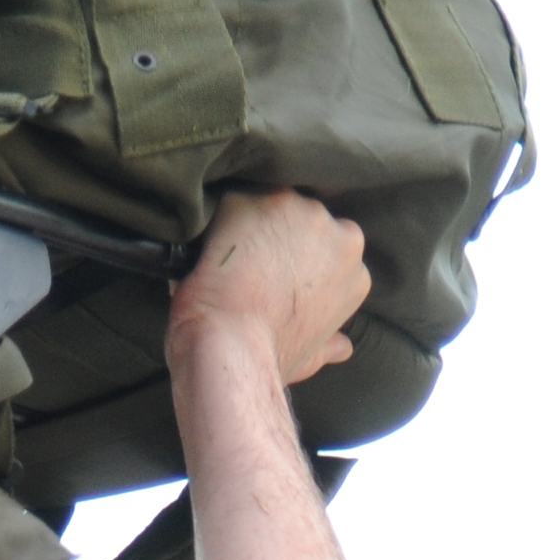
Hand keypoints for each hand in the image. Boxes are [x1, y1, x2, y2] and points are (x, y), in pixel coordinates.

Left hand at [166, 190, 369, 388]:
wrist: (230, 348)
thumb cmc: (268, 359)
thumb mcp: (309, 358)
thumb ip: (329, 344)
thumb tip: (343, 348)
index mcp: (355, 271)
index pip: (328, 248)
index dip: (299, 258)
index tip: (277, 273)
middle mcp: (338, 231)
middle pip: (304, 218)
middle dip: (280, 233)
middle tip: (249, 263)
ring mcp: (298, 209)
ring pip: (269, 203)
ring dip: (250, 222)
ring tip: (226, 257)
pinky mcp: (255, 199)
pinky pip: (230, 200)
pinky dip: (217, 219)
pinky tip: (205, 247)